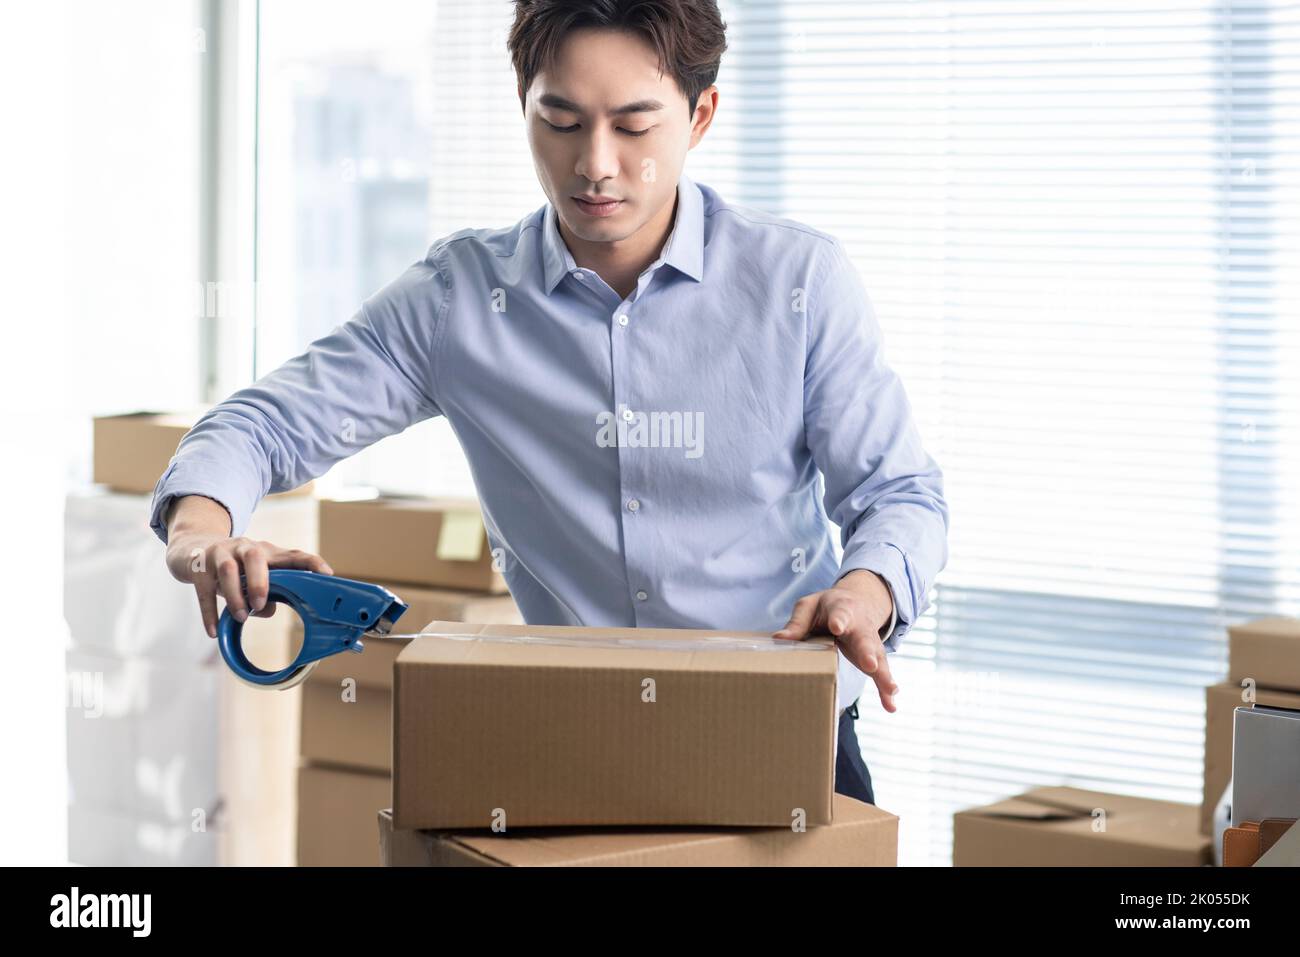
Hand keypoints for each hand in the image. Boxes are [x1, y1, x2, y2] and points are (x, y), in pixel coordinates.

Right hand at [164, 495, 332, 638]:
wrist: (192, 549)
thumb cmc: (235, 568)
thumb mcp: (252, 578)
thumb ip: (267, 593)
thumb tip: (270, 610)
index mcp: (265, 552)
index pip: (292, 555)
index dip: (311, 562)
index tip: (327, 574)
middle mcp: (244, 548)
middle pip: (255, 557)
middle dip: (260, 582)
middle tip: (261, 605)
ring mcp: (219, 555)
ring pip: (228, 570)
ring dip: (236, 595)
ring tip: (241, 616)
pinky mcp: (197, 567)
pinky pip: (203, 590)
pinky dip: (209, 613)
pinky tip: (213, 631)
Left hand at [774, 569, 898, 712]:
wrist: (856, 602)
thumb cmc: (826, 607)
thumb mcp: (809, 606)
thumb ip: (798, 622)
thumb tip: (779, 639)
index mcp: (841, 609)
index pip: (840, 614)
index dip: (838, 621)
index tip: (837, 627)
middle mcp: (860, 626)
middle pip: (864, 639)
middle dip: (867, 652)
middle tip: (870, 664)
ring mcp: (869, 642)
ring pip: (878, 657)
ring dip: (883, 674)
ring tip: (890, 691)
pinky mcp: (873, 657)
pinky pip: (880, 673)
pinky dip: (885, 688)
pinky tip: (891, 705)